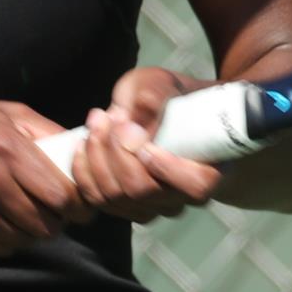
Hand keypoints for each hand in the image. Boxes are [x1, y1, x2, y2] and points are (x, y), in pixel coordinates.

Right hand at [0, 100, 91, 255]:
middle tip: (57, 216)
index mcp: (5, 144)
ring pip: (25, 238)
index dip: (78, 204)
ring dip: (32, 233)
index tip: (80, 206)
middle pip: (47, 221)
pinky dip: (7, 241)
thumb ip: (40, 128)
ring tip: (26, 218)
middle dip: (58, 222)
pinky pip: (0, 248)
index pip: (62, 192)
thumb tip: (80, 147)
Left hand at [64, 66, 228, 223]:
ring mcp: (152, 207)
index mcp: (209, 170)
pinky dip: (83, 172)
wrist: (159, 113)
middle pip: (142, 190)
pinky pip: (97, 200)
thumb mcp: (164, 84)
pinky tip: (83, 143)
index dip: (166, 166)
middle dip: (116, 151)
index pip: (195, 186)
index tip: (141, 132)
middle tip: (109, 116)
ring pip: (115, 197)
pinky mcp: (124, 207)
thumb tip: (141, 114)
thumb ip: (156, 95)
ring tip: (97, 122)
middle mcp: (181, 197)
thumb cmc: (169, 97)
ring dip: (96, 157)